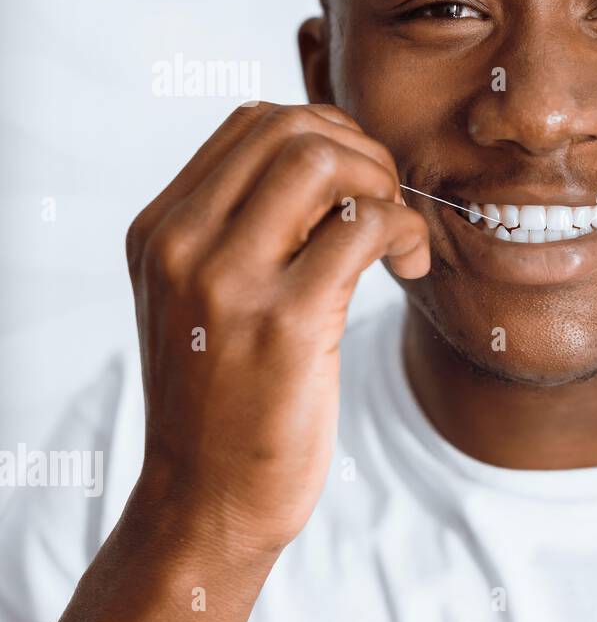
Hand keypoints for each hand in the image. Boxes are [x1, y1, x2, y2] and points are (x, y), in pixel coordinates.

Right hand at [124, 102, 429, 554]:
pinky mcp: (287, 321)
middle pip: (291, 127)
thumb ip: (241, 227)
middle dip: (363, 151)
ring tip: (397, 237)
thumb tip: (331, 156)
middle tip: (387, 206)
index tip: (358, 186)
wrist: (207, 500)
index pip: (253, 120)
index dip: (327, 134)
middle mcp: (181, 244)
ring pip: (323, 159)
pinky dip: (407, 229)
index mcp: (160, 229)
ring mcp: (228, 280)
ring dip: (384, 184)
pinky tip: (411, 264)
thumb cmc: (227, 398)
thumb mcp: (203, 298)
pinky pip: (366, 225)